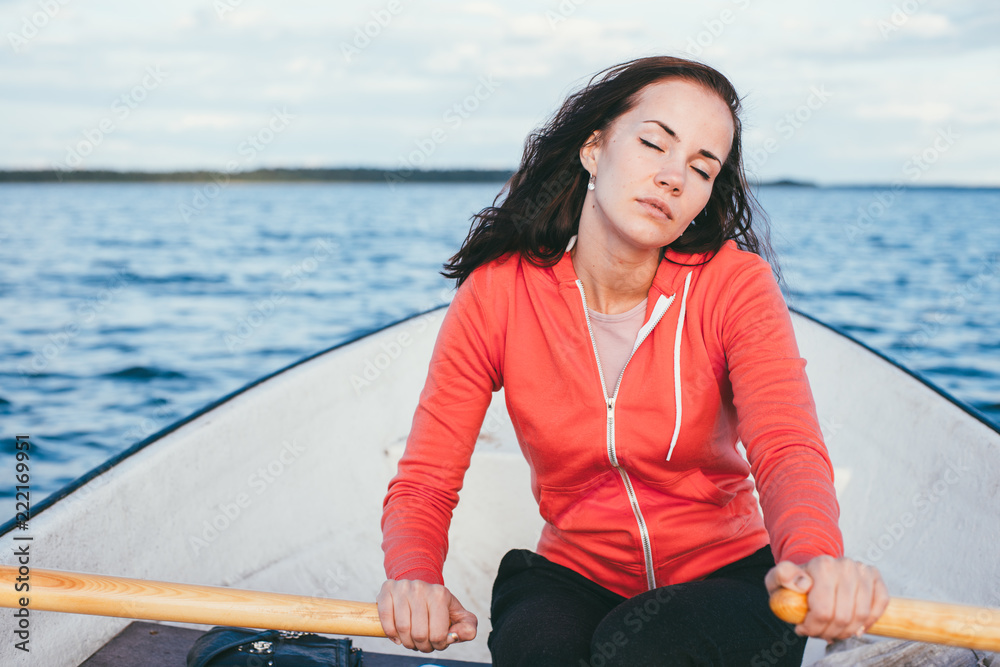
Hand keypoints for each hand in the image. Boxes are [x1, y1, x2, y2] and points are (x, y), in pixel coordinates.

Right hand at [376, 579, 477, 652]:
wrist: (419, 587)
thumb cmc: (439, 606)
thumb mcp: (458, 614)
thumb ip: (468, 628)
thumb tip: (455, 637)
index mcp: (440, 594)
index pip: (438, 634)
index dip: (439, 645)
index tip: (438, 642)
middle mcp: (420, 588)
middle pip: (419, 634)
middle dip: (423, 646)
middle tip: (424, 644)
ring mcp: (402, 588)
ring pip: (402, 629)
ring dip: (407, 643)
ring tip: (413, 641)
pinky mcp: (387, 589)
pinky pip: (386, 619)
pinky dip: (391, 634)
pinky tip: (398, 637)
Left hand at [765, 555, 888, 641]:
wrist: (814, 570)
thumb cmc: (796, 580)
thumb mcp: (777, 578)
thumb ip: (781, 577)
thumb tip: (803, 584)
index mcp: (822, 565)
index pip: (823, 611)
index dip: (813, 628)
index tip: (803, 629)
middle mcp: (845, 565)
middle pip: (843, 617)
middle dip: (828, 632)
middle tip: (818, 633)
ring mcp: (862, 570)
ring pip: (861, 615)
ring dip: (847, 631)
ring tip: (833, 632)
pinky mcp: (875, 576)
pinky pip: (879, 605)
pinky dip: (869, 621)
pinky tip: (855, 627)